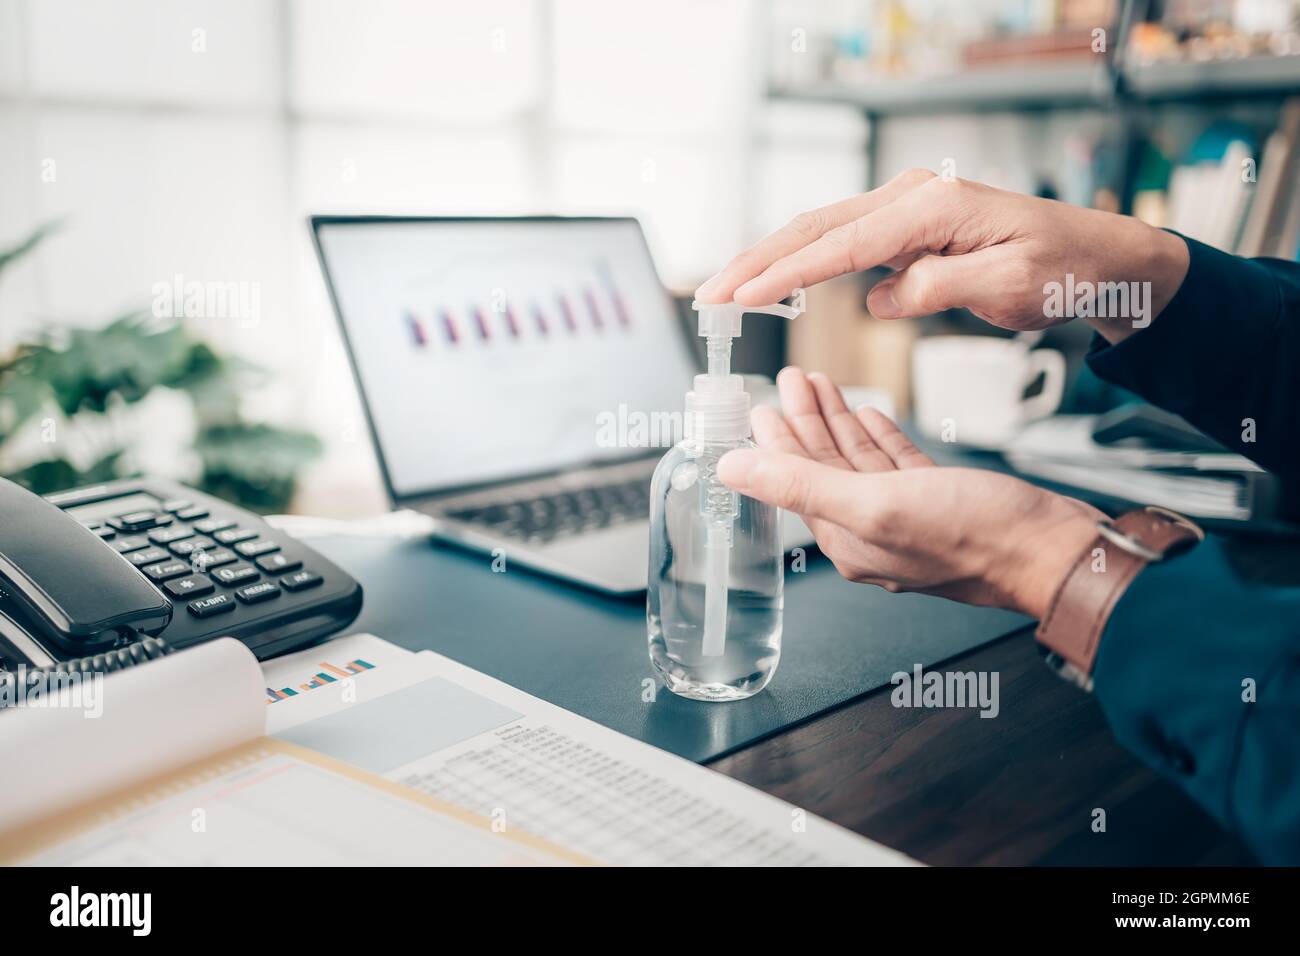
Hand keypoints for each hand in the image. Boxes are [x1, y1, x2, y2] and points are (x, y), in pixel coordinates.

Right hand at [696, 169, 1188, 342]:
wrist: (1098, 253)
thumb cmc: (1062, 266)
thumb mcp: (1010, 284)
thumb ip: (940, 287)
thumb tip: (883, 296)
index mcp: (932, 207)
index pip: (842, 245)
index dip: (787, 276)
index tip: (742, 298)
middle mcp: (911, 197)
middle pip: (815, 228)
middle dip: (757, 262)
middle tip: (709, 296)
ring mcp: (907, 209)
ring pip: (821, 233)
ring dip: (771, 263)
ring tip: (726, 293)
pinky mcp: (908, 228)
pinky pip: (842, 244)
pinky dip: (803, 266)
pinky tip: (776, 287)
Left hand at [717, 368, 1102, 618]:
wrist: (1053, 550)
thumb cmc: (974, 534)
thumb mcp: (873, 504)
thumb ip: (798, 484)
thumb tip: (730, 470)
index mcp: (847, 538)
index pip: (795, 481)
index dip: (775, 440)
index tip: (759, 404)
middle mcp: (871, 530)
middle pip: (823, 467)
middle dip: (804, 421)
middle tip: (789, 379)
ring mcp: (907, 516)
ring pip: (858, 462)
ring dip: (837, 422)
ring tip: (818, 383)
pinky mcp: (941, 502)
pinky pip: (896, 465)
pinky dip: (879, 437)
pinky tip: (869, 413)